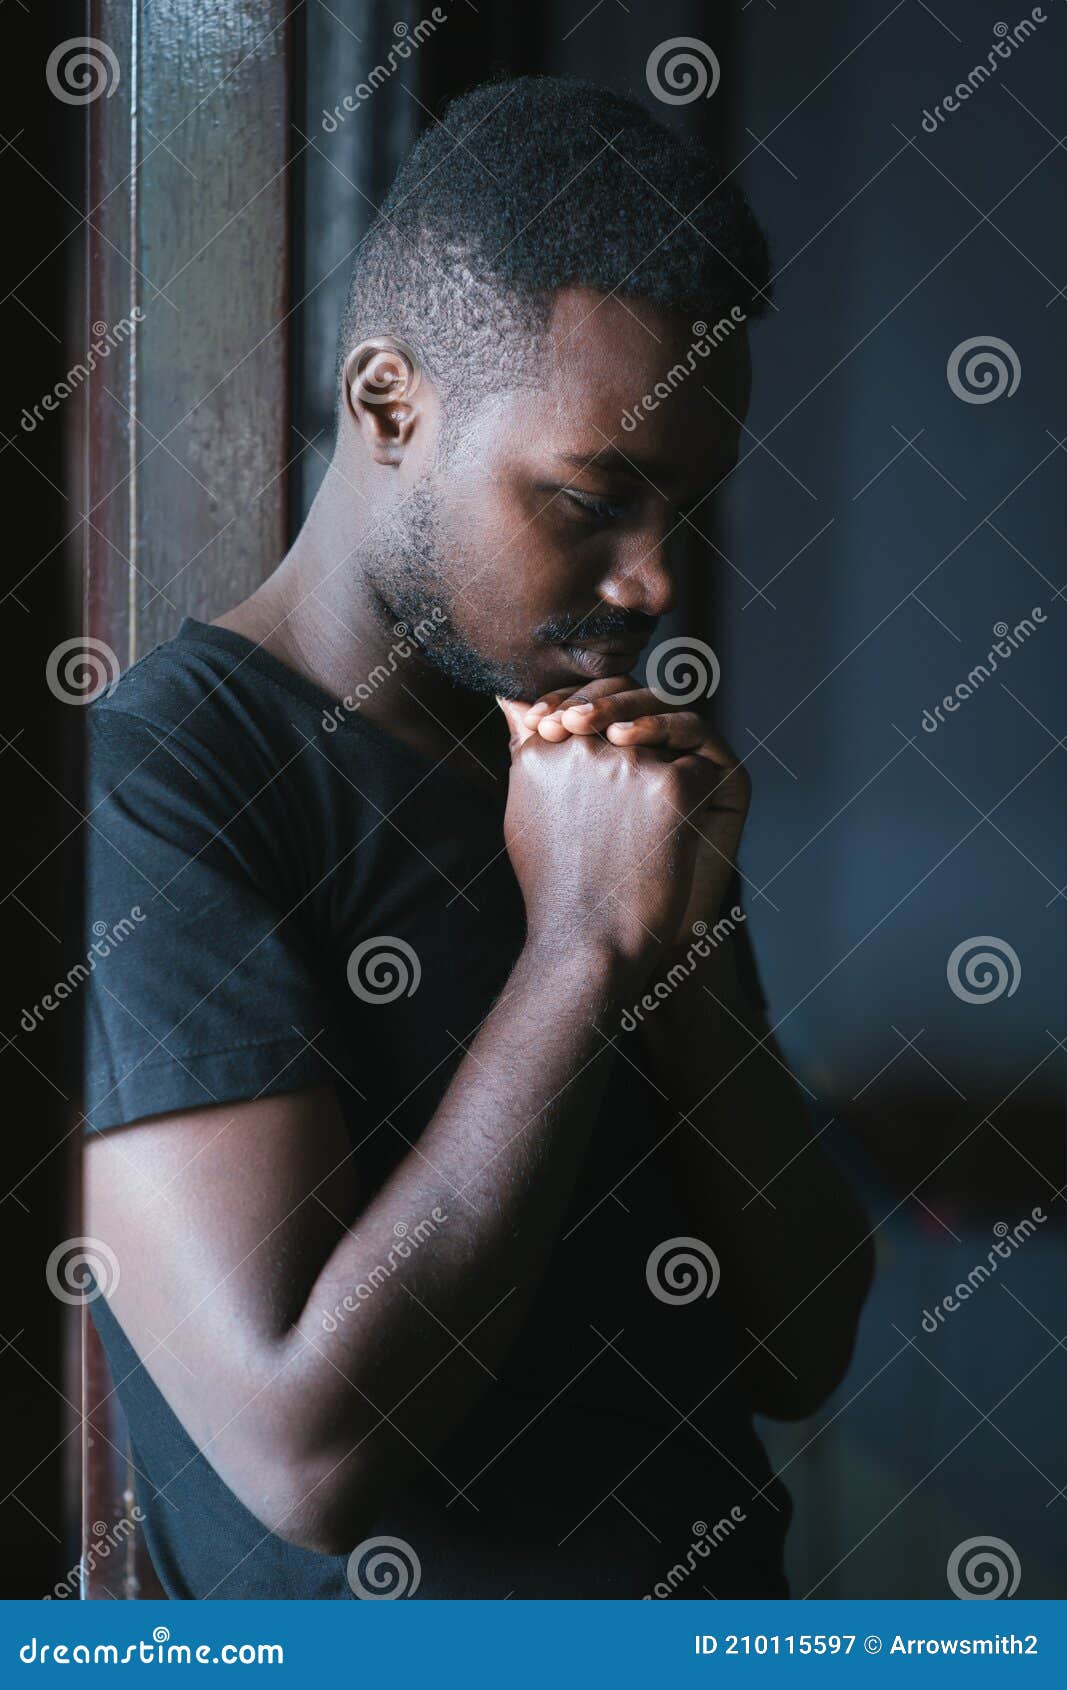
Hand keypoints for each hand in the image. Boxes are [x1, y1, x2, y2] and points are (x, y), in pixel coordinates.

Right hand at [495, 696, 725, 980]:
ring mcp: (629, 762)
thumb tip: (514, 703)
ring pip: (667, 733)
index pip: (579, 701)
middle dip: (637, 731)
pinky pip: (701, 767)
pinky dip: (699, 794)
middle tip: (640, 785)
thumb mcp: (522, 812)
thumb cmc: (555, 887)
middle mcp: (581, 746)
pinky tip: (683, 830)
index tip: (605, 749)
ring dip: (668, 763)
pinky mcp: (673, 787)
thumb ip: (523, 751)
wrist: (590, 943)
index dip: (599, 716)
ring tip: (658, 811)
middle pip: (624, 708)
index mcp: (540, 750)